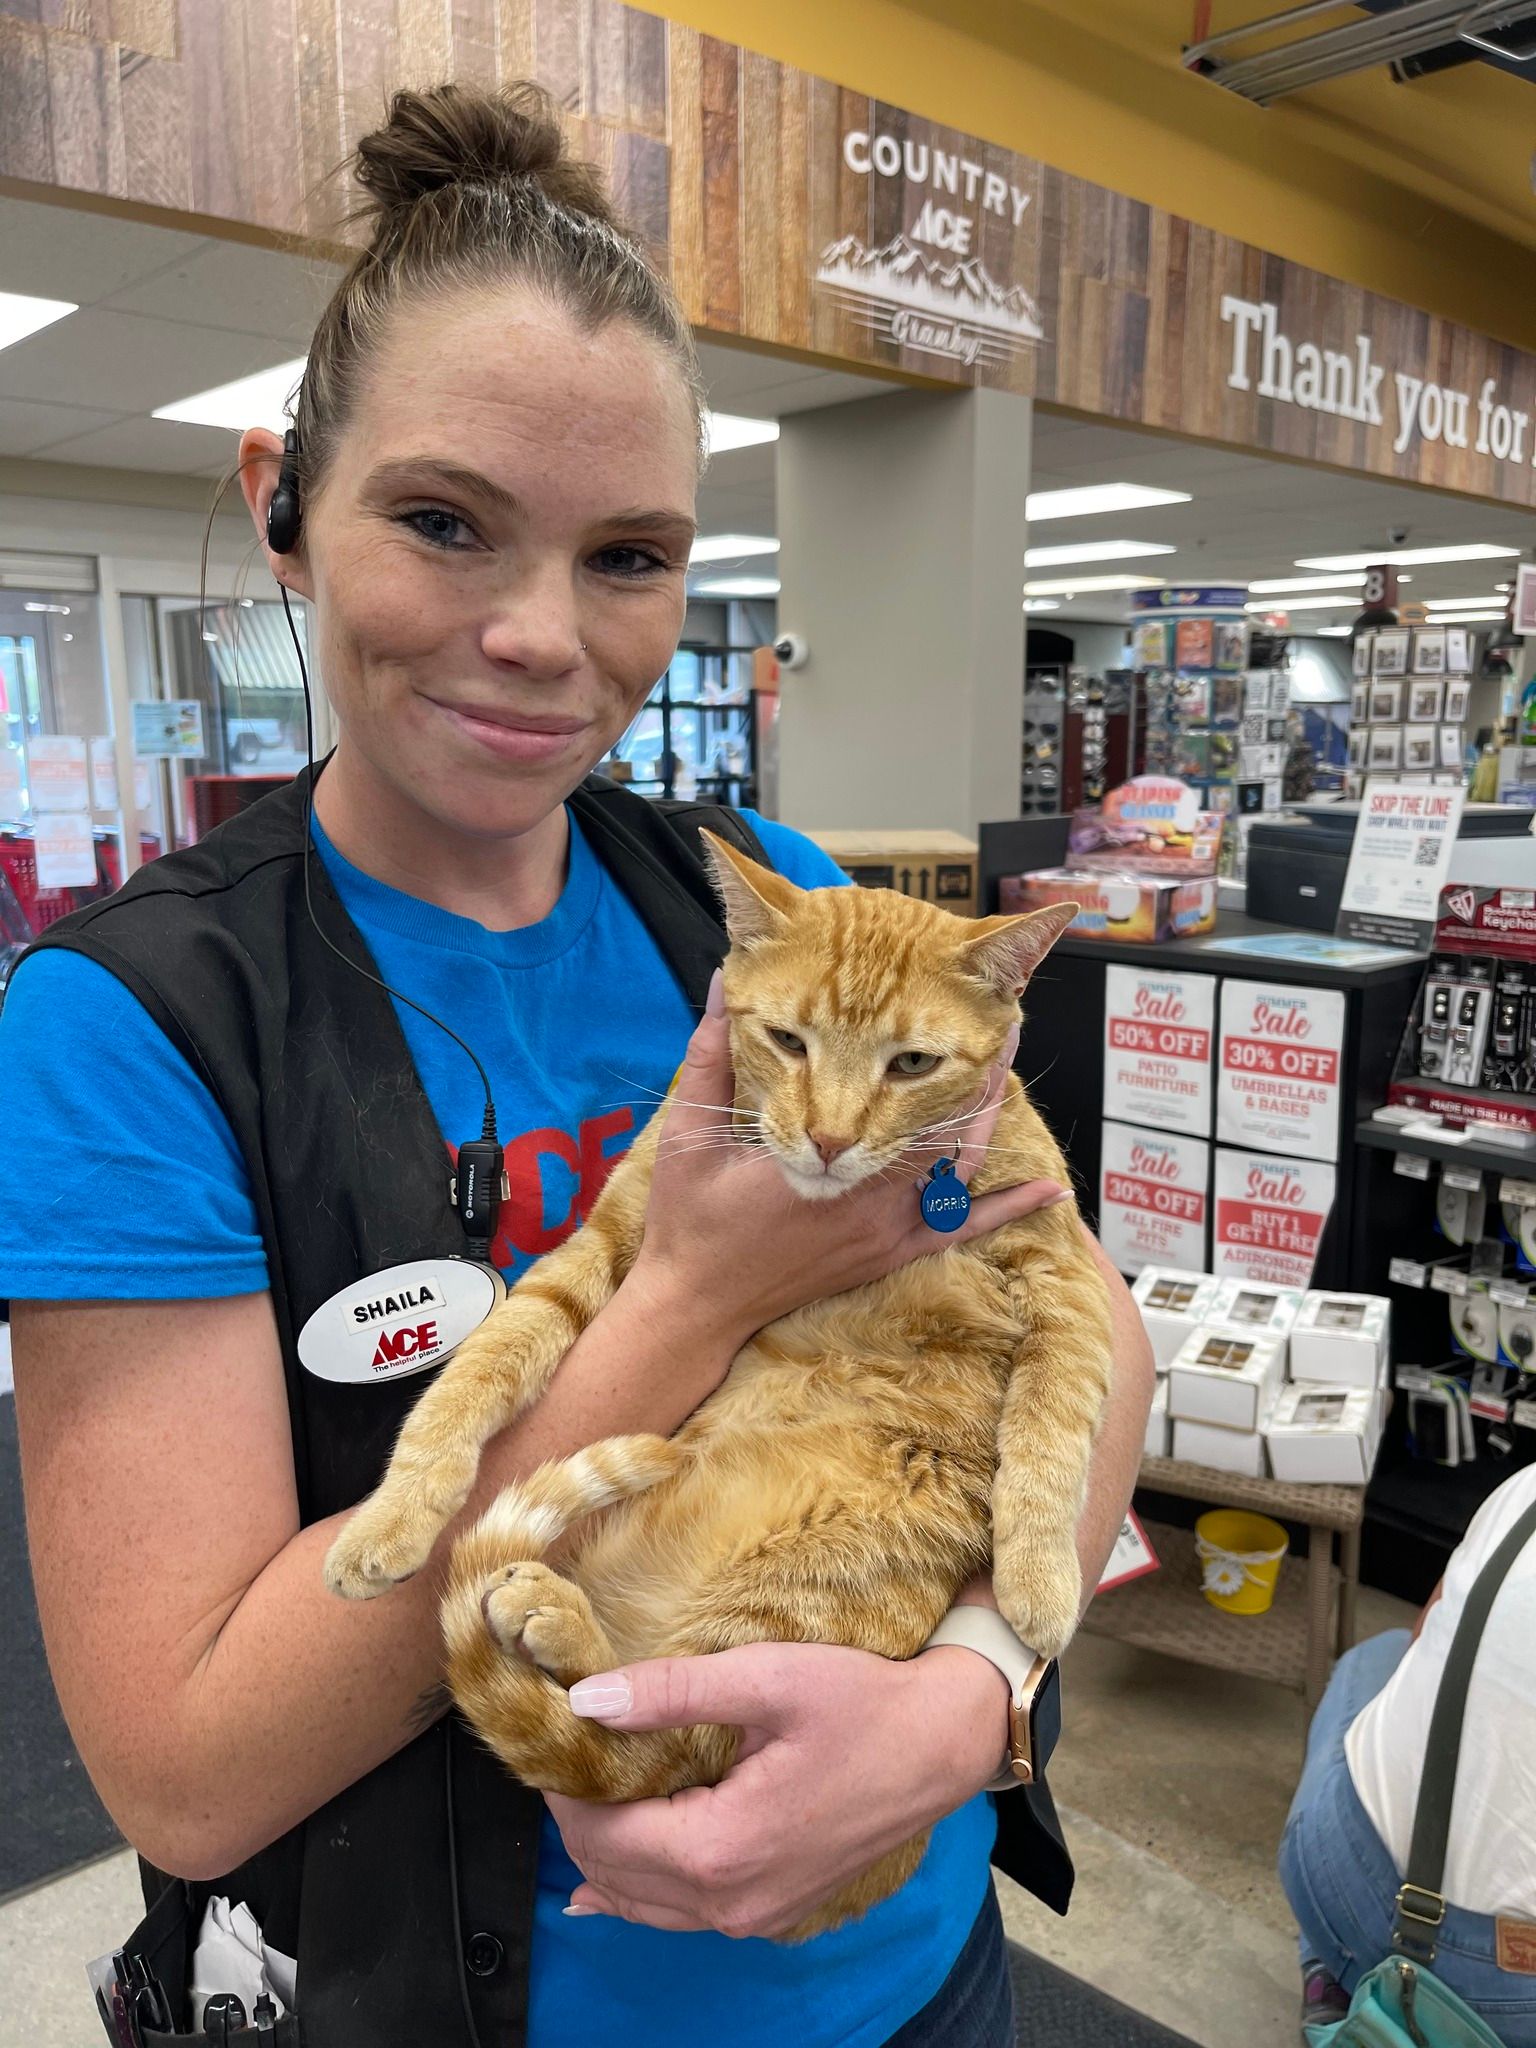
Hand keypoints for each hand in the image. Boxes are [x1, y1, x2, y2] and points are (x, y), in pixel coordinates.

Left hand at [546, 1639, 1009, 1938]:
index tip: (555, 1735)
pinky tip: (614, 1870)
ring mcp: (752, 1915)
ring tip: (585, 1793)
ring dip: (604, 1852)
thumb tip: (585, 1700)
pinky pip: (678, 1914)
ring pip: (640, 1903)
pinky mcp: (769, 1911)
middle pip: (612, 1873)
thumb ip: (671, 1691)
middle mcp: (730, 1901)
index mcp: (722, 1848)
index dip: (566, 1787)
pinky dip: (638, 1888)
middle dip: (577, 1817)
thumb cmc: (862, 1703)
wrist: (942, 1743)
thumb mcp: (767, 1679)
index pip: (603, 1833)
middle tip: (567, 1755)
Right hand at [628, 972, 1070, 1347]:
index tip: (961, 1012)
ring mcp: (886, 1231)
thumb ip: (711, 1055)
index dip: (936, 1052)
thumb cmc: (691, 1220)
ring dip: (985, 1121)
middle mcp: (870, 1198)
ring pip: (958, 1168)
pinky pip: (958, 1229)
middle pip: (942, 1125)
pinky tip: (1051, 1190)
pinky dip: (1006, 1209)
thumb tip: (726, 982)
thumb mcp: (690, 1132)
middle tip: (1000, 1028)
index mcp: (827, 1160)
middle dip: (971, 1076)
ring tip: (1006, 1073)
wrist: (697, 1306)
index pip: (899, 1096)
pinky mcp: (888, 1255)